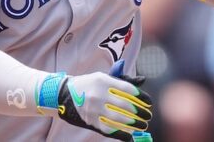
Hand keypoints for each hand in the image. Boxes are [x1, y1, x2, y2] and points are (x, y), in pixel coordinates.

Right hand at [37, 71, 152, 139]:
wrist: (64, 93)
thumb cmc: (89, 84)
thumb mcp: (103, 77)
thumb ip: (122, 80)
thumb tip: (142, 80)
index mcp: (104, 80)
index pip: (128, 89)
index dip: (141, 97)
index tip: (149, 103)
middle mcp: (99, 94)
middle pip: (125, 105)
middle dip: (140, 112)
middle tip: (148, 116)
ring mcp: (94, 108)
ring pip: (119, 118)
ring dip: (133, 124)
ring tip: (142, 125)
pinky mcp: (90, 120)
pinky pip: (108, 128)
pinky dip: (120, 134)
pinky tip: (129, 136)